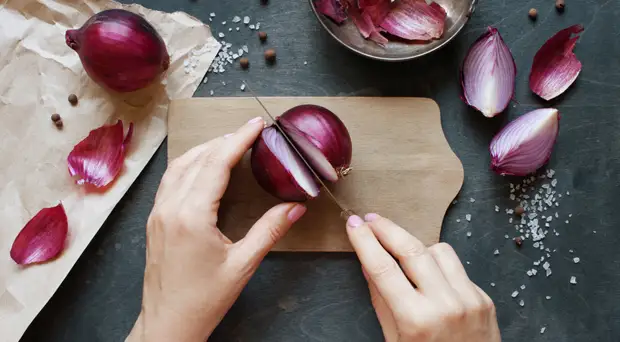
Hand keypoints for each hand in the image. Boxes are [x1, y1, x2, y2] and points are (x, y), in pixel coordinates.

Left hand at [127, 117, 306, 341]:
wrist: (167, 324)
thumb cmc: (203, 300)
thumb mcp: (242, 265)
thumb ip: (269, 231)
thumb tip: (295, 208)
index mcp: (191, 216)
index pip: (217, 164)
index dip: (239, 140)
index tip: (256, 125)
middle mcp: (170, 208)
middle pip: (198, 158)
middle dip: (225, 140)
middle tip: (250, 132)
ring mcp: (158, 213)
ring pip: (180, 166)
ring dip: (205, 149)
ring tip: (229, 144)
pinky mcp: (155, 220)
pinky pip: (170, 180)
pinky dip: (189, 164)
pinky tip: (203, 167)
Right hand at [346, 214, 500, 341]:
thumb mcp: (394, 339)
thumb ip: (381, 300)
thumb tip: (368, 262)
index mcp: (416, 321)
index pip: (383, 268)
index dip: (365, 241)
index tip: (354, 224)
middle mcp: (445, 305)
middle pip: (411, 249)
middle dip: (388, 229)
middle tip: (372, 218)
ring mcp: (469, 300)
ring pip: (438, 250)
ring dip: (416, 247)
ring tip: (402, 252)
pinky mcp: (483, 298)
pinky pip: (456, 267)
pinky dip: (439, 266)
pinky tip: (429, 276)